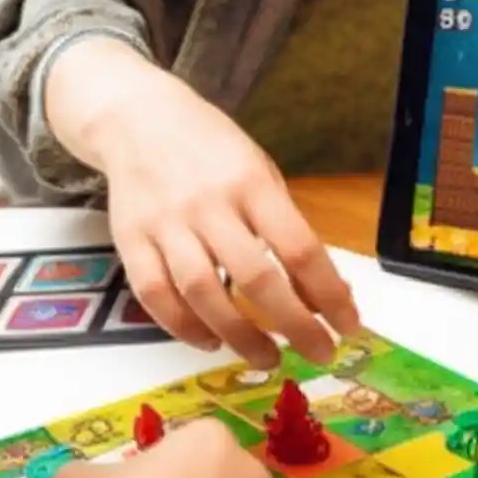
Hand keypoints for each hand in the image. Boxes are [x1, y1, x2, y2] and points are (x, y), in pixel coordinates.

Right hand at [46, 38, 360, 368]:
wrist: (136, 119)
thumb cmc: (210, 150)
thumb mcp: (259, 173)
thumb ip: (285, 228)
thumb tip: (319, 294)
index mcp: (250, 183)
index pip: (299, 248)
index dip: (329, 294)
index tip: (348, 325)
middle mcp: (208, 205)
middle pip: (255, 278)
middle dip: (294, 325)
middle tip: (319, 353)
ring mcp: (165, 224)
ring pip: (203, 293)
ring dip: (240, 336)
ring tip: (267, 358)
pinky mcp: (130, 241)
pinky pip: (155, 296)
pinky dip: (184, 327)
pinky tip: (211, 341)